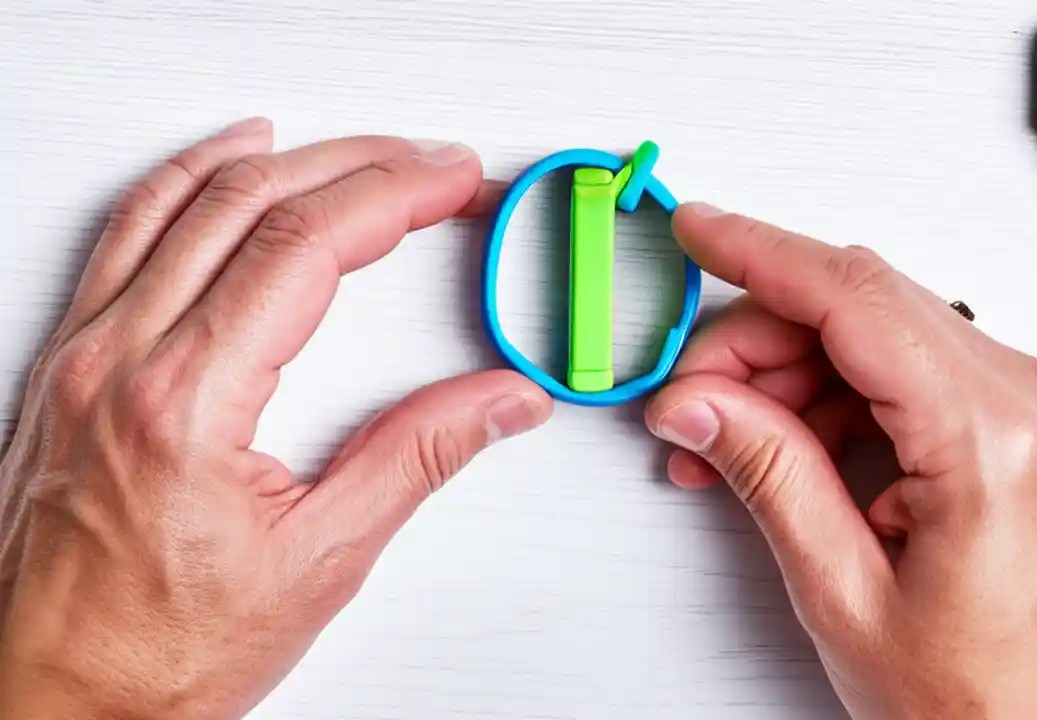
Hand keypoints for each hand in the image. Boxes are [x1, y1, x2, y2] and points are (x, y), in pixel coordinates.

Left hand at [0, 118, 551, 718]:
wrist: (54, 700)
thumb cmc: (159, 653)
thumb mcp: (317, 561)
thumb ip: (417, 457)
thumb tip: (503, 401)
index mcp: (187, 402)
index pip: (306, 247)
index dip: (394, 195)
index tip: (449, 180)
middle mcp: (120, 360)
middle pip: (252, 204)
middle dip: (358, 166)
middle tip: (430, 165)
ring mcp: (82, 354)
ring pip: (184, 200)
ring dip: (284, 159)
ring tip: (356, 149)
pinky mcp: (67, 364)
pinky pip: (126, 232)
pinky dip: (186, 178)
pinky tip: (227, 160)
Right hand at [646, 203, 1036, 718]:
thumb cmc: (971, 697)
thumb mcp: (842, 589)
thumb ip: (766, 472)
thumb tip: (697, 400)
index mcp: (991, 438)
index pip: (855, 299)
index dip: (761, 254)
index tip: (696, 231)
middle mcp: (1021, 402)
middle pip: (858, 309)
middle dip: (757, 339)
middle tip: (688, 397)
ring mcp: (1020, 407)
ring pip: (870, 335)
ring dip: (785, 374)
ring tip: (723, 442)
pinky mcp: (1005, 423)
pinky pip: (895, 372)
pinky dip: (826, 398)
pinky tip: (776, 446)